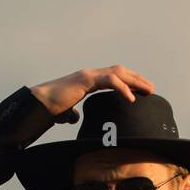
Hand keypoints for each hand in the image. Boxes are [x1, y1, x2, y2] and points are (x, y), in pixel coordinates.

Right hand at [29, 65, 154, 122]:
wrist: (39, 104)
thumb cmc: (50, 108)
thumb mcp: (66, 112)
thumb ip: (73, 113)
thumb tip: (75, 117)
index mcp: (87, 80)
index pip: (113, 76)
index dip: (128, 81)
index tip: (141, 90)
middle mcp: (89, 74)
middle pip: (120, 71)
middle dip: (137, 79)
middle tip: (151, 89)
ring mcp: (87, 75)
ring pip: (118, 73)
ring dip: (135, 81)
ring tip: (148, 91)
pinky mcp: (85, 80)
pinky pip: (109, 81)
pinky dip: (122, 88)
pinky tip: (131, 99)